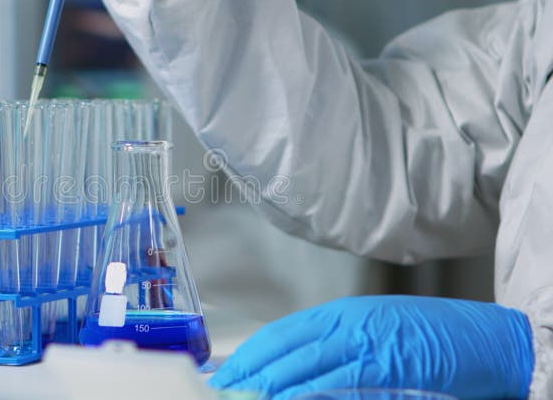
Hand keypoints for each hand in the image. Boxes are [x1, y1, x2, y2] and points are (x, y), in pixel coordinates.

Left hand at [209, 296, 533, 398]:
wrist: (485, 337)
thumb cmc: (431, 337)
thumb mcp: (373, 334)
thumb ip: (334, 350)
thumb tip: (296, 373)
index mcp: (338, 314)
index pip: (279, 334)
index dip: (248, 354)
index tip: (225, 374)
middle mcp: (344, 322)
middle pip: (282, 347)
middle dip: (248, 370)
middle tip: (220, 388)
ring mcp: (363, 339)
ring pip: (302, 361)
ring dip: (268, 381)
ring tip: (241, 394)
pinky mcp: (384, 360)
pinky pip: (336, 377)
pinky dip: (307, 389)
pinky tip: (284, 397)